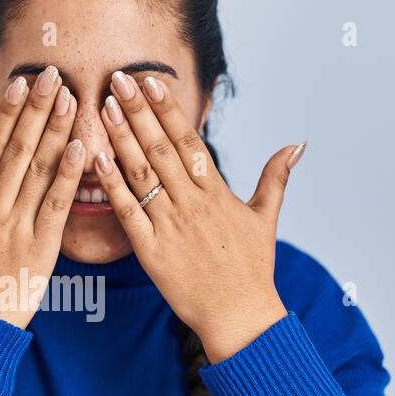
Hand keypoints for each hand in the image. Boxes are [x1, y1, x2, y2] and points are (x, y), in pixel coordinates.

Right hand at [0, 65, 83, 329]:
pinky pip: (57, 205)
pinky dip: (68, 175)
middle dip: (35, 109)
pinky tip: (81, 148)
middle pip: (17, 148)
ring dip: (55, 131)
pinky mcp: (40, 247)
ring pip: (38, 169)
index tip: (21, 84)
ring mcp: (16, 225)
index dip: (7, 113)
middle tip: (52, 75)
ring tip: (70, 99)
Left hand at [94, 70, 305, 361]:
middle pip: (161, 148)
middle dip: (139, 111)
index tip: (151, 81)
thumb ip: (276, 177)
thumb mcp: (265, 218)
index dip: (169, 109)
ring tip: (105, 107)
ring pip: (142, 173)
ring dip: (121, 138)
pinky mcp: (151, 251)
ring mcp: (171, 226)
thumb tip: (298, 143)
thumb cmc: (252, 269)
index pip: (190, 140)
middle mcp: (193, 203)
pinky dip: (112, 184)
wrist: (239, 316)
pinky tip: (96, 158)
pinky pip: (128, 212)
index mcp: (217, 192)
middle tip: (118, 78)